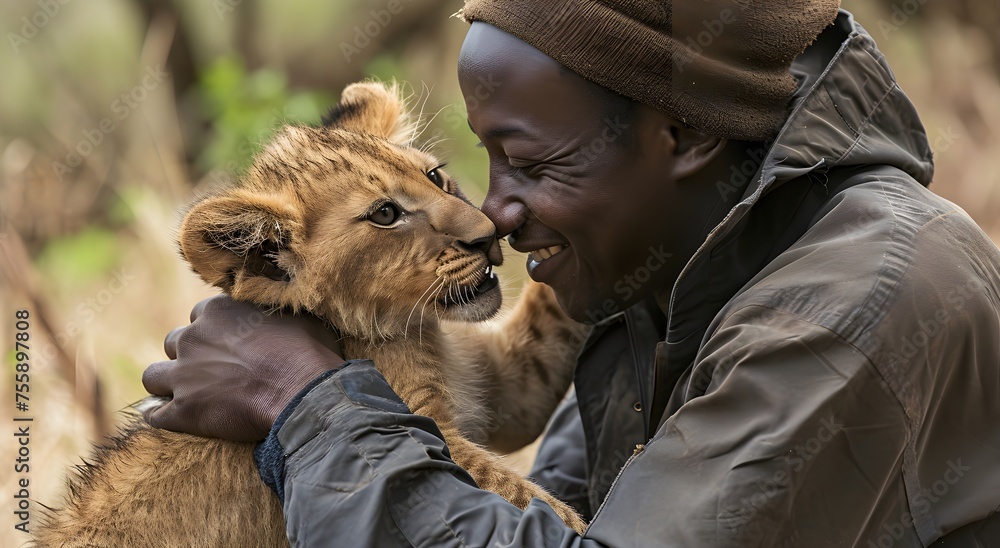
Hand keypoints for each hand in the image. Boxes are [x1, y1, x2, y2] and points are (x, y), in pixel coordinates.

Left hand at [142, 295, 344, 440]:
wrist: (302, 393)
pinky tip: (173, 421)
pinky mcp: (182, 411)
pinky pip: (155, 415)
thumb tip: (279, 306)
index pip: (201, 315)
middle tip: (213, 372)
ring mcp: (183, 375)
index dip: (215, 332)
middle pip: (174, 343)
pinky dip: (162, 418)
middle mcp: (192, 338)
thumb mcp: (296, 315)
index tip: (230, 345)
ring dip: (167, 384)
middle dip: (189, 356)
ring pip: (153, 377)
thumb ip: (272, 309)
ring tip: (188, 395)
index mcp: (217, 310)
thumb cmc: (307, 352)